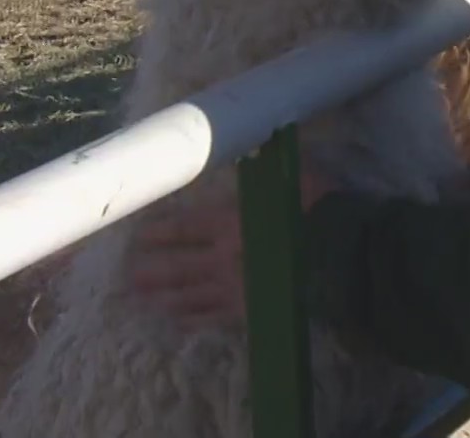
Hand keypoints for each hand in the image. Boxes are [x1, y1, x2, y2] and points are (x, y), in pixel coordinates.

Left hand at [126, 173, 332, 329]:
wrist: (341, 254)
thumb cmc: (317, 210)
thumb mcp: (289, 177)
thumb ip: (266, 167)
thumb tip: (256, 146)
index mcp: (227, 221)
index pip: (183, 228)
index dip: (159, 233)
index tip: (139, 237)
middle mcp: (221, 256)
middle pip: (176, 266)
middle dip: (151, 271)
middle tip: (128, 277)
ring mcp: (232, 288)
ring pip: (188, 296)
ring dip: (163, 298)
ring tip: (141, 301)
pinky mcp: (247, 312)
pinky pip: (212, 318)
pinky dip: (192, 320)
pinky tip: (178, 322)